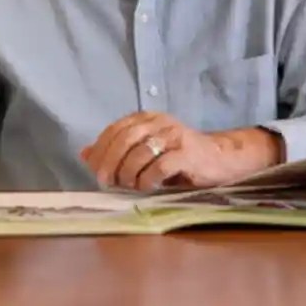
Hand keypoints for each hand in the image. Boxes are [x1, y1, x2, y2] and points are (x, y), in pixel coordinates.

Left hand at [81, 112, 280, 190]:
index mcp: (147, 118)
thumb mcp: (146, 151)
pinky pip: (160, 166)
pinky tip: (148, 187)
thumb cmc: (179, 157)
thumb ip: (117, 151)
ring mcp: (175, 136)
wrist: (220, 159)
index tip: (94, 170)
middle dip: (111, 162)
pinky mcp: (188, 153)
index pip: (116, 129)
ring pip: (141, 152)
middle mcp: (160, 122)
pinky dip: (148, 179)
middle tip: (106, 181)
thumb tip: (85, 154)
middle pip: (126, 138)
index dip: (101, 150)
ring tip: (130, 186)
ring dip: (129, 174)